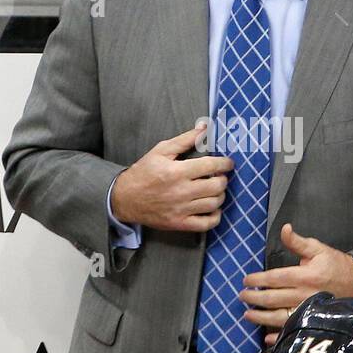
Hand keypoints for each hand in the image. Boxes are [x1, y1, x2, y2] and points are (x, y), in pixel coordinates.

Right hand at [110, 123, 233, 231]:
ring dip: (220, 195)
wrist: (124, 198)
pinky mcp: (179, 224)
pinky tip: (212, 208)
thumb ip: (185, 139)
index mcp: (177, 171)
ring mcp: (181, 210)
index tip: (228, 163)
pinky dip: (215, 216)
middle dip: (223, 179)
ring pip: (214, 204)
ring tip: (215, 190)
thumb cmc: (143, 172)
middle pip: (216, 186)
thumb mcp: (161, 151)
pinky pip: (206, 224)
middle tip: (220, 176)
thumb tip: (204, 128)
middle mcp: (181, 191)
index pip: (211, 166)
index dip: (225, 163)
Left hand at [240, 223, 352, 344]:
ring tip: (247, 315)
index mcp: (305, 276)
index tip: (246, 280)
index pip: (276, 278)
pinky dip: (279, 337)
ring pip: (280, 318)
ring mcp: (309, 311)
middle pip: (274, 299)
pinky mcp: (313, 322)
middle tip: (242, 296)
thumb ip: (298, 242)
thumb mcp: (318, 249)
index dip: (258, 280)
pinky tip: (267, 339)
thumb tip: (284, 228)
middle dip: (255, 298)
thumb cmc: (336, 265)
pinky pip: (294, 332)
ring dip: (261, 318)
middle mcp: (305, 295)